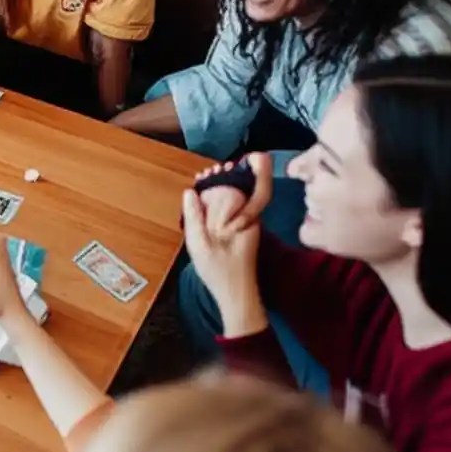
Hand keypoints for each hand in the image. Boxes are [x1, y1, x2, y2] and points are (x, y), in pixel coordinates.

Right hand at [182, 152, 273, 335]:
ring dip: (222, 186)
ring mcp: (247, 224)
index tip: (252, 155)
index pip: (260, 187)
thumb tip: (189, 192)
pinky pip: (233, 207)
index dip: (260, 169)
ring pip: (239, 197)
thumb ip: (193, 217)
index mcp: (247, 219)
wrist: (236, 296)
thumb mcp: (199, 245)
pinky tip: (205, 199)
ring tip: (202, 180)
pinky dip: (220, 199)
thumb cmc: (221, 273)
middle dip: (230, 174)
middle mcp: (251, 218)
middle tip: (208, 171)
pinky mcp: (241, 230)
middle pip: (246, 188)